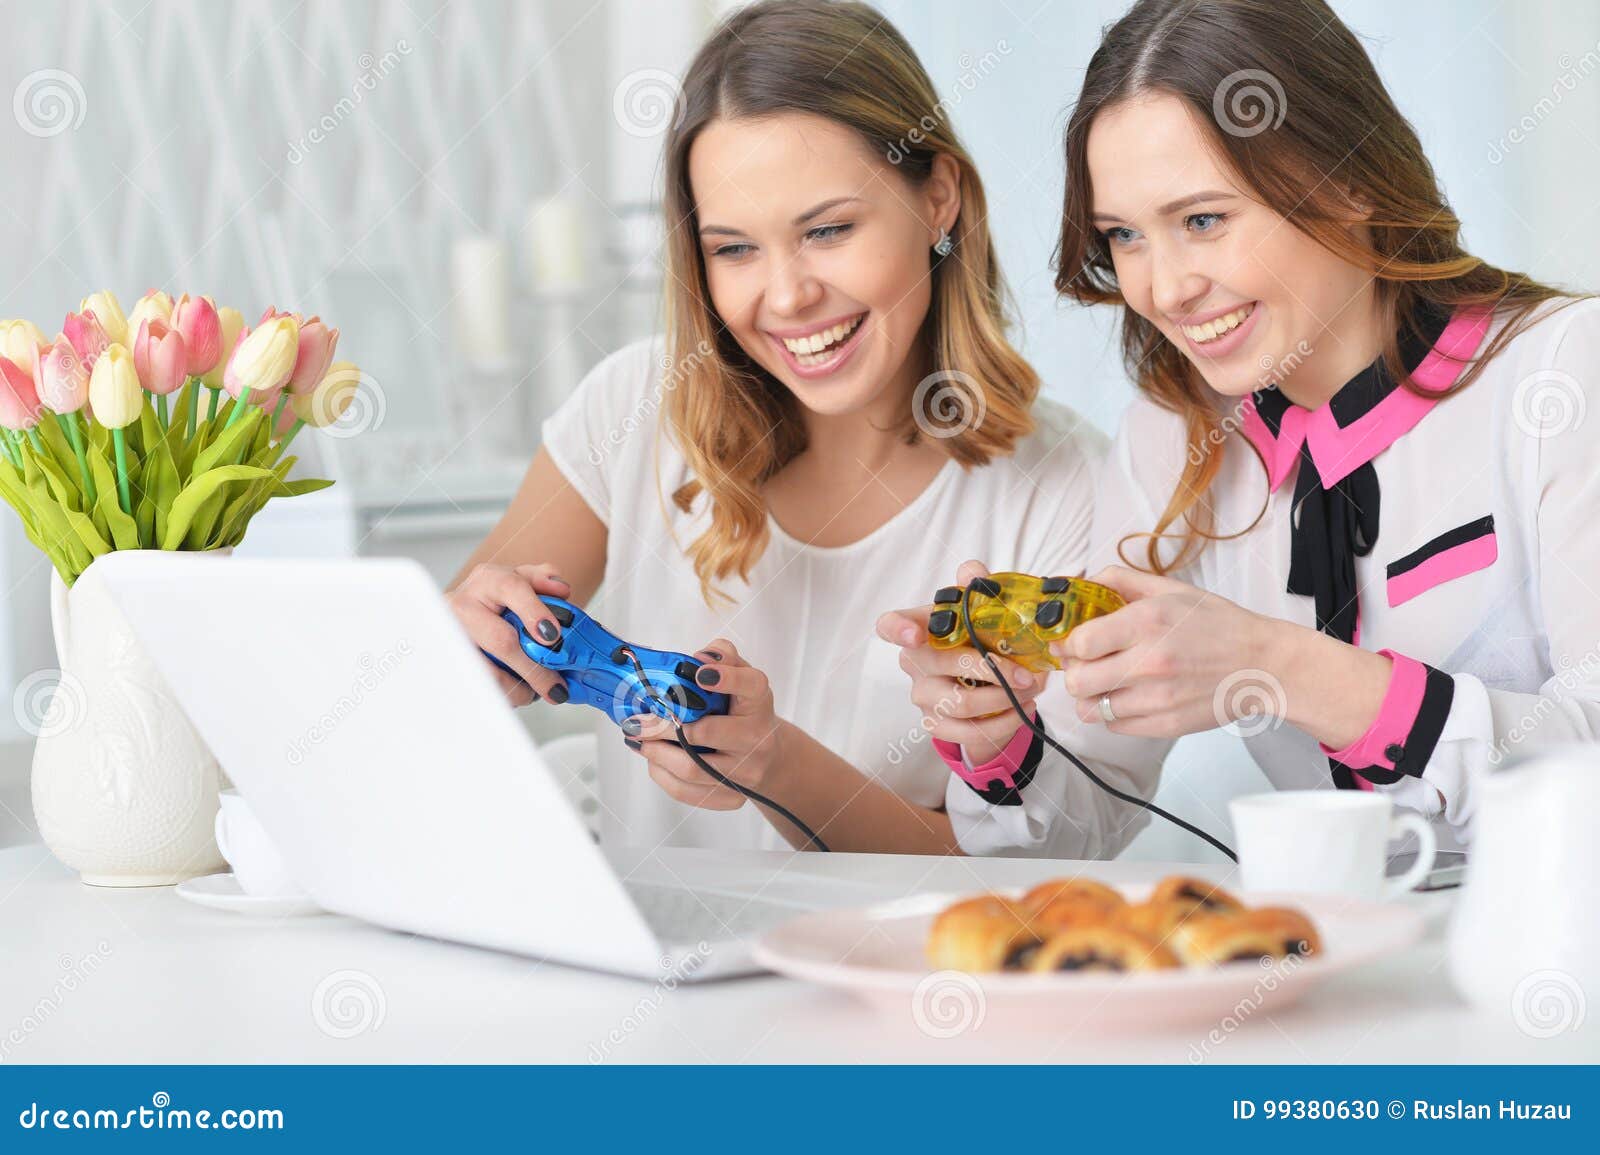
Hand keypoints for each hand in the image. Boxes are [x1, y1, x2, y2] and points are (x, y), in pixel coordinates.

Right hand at [446, 562, 572, 706]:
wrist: (468, 609)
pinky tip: (512, 693)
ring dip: (516, 688)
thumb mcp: (522, 581)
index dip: (533, 612)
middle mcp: (463, 604)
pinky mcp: (447, 659)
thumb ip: (543, 581)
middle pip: (500, 640)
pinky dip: (499, 694)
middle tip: (556, 687)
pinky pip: (476, 684)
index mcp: (487, 579)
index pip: (511, 588)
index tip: (553, 636)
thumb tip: (560, 591)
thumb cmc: (499, 598)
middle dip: (533, 669)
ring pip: (486, 671)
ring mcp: (452, 634)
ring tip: (532, 693)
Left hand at [622, 639, 785, 810]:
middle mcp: (756, 738)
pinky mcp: (732, 797)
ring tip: (637, 739)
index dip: (726, 678)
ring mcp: (745, 771)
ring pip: (692, 768)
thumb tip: (698, 657)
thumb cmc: (745, 711)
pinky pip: (688, 792)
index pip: (751, 686)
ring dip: (656, 753)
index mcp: (758, 702)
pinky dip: (663, 775)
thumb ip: (723, 657)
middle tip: (637, 720)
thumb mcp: (742, 677)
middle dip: (664, 727)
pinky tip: (652, 761)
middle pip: (707, 733)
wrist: (768, 757)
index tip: (699, 674)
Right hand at [875, 560, 1043, 763]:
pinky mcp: (936, 725)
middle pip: (945, 665)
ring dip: (1005, 699)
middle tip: (1028, 674)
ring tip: (1030, 690)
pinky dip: (1005, 722)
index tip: (914, 635)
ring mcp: (922, 696)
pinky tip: (1022, 708)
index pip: (890, 625)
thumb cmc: (979, 641)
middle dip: (994, 670)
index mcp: (919, 628)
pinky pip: (971, 731)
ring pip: (962, 703)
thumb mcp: (983, 613)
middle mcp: (914, 662)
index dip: (897, 629)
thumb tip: (973, 571)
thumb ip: (977, 589)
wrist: (988, 686)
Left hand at [1050, 565, 1275, 737]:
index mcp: (1146, 622)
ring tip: (1107, 683)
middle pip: (1077, 682)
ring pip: (1090, 709)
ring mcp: (1157, 698)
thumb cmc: (1217, 624)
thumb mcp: (1170, 590)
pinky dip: (1114, 714)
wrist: (1262, 664)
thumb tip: (1080, 582)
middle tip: (1087, 664)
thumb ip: (1120, 580)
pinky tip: (1130, 697)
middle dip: (1075, 672)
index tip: (1074, 642)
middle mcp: (1149, 662)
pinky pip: (1115, 726)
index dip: (1070, 643)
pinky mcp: (1165, 725)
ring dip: (1092, 696)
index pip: (1079, 642)